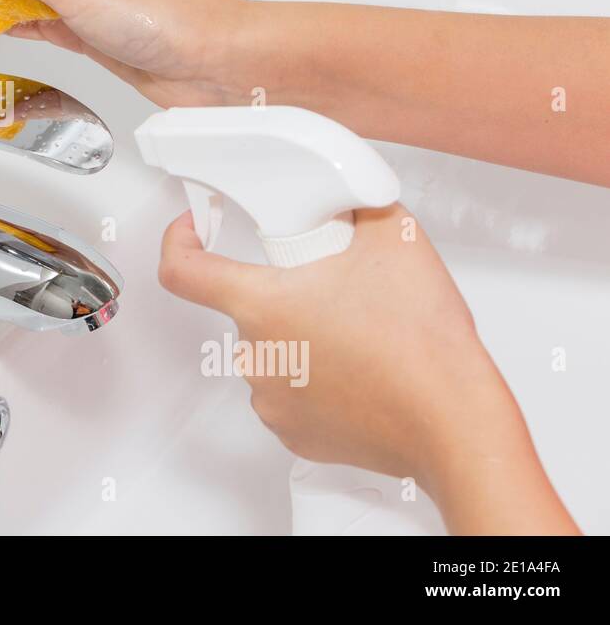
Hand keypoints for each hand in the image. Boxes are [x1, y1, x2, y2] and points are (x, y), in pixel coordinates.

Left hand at [158, 202, 578, 533]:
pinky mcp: (296, 434)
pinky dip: (316, 379)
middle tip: (336, 289)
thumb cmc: (421, 342)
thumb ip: (352, 204)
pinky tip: (359, 373)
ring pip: (272, 351)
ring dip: (302, 337)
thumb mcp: (391, 237)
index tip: (193, 228)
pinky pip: (292, 393)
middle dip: (284, 291)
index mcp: (261, 304)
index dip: (179, 240)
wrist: (454, 423)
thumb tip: (342, 198)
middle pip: (248, 307)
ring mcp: (272, 400)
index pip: (181, 270)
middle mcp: (255, 356)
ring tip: (360, 335)